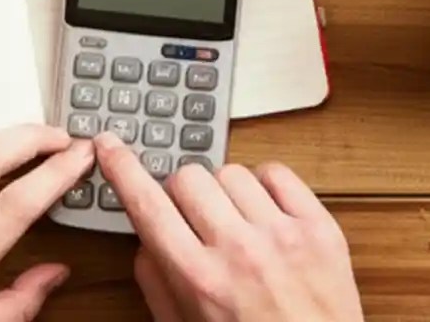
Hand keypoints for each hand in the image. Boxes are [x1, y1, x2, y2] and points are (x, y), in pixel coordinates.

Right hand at [94, 133, 362, 321]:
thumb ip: (157, 284)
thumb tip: (145, 239)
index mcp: (198, 279)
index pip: (147, 205)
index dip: (122, 169)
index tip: (110, 146)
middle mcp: (238, 251)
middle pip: (188, 178)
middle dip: (181, 193)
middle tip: (191, 217)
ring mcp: (283, 235)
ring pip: (232, 172)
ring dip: (224, 191)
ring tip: (235, 223)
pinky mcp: (319, 228)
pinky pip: (278, 173)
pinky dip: (265, 185)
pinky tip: (264, 213)